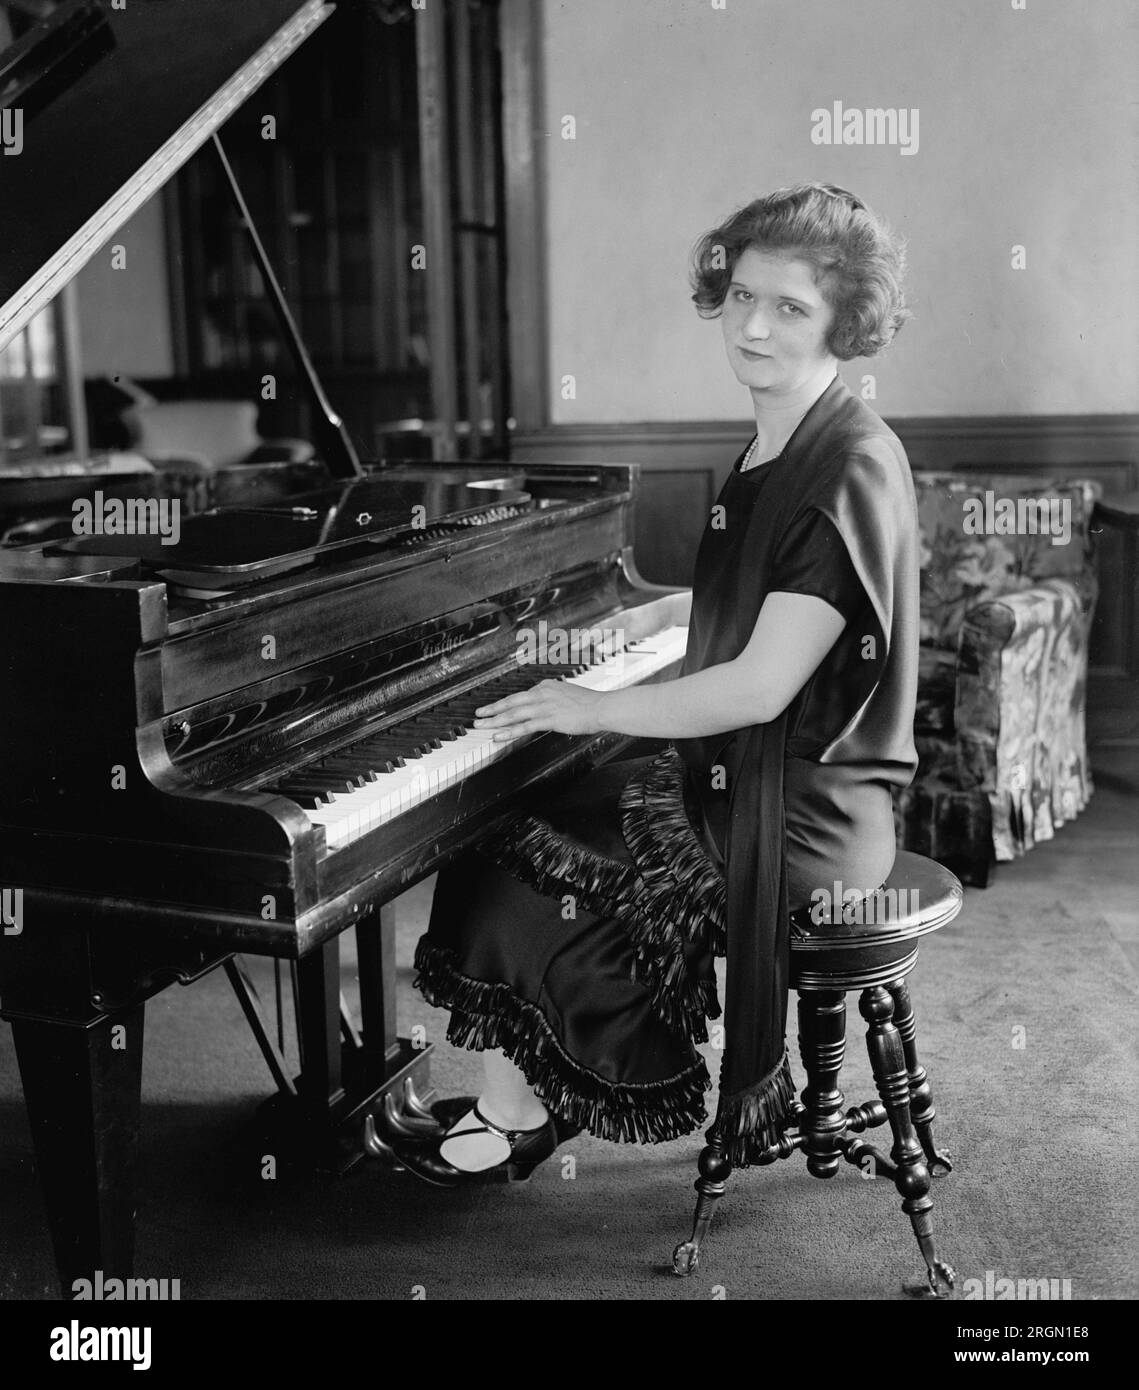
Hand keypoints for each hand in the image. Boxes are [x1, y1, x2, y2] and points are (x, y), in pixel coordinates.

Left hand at [474, 678, 604, 740]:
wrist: (602, 707)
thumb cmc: (591, 705)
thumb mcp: (569, 696)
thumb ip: (554, 700)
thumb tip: (547, 708)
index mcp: (546, 686)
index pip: (521, 696)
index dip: (506, 704)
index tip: (494, 709)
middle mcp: (542, 693)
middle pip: (511, 702)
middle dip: (492, 709)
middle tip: (478, 715)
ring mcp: (544, 706)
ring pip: (513, 714)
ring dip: (494, 721)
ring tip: (481, 727)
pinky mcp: (549, 719)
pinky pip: (523, 726)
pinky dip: (508, 731)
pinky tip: (498, 736)